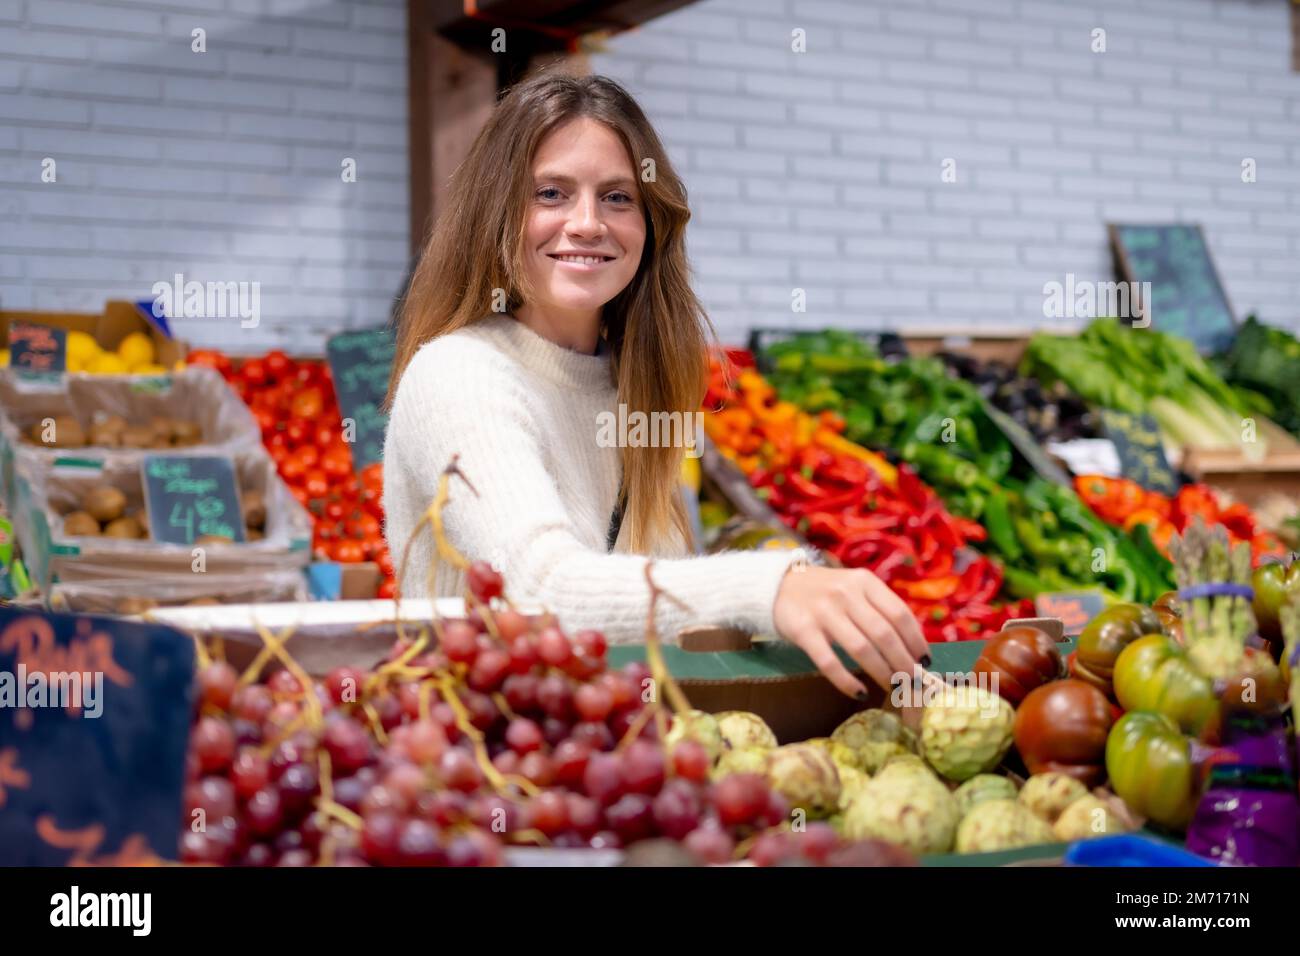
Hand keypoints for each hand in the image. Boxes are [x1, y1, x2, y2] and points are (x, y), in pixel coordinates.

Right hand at [773, 565, 929, 698]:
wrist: (778, 585)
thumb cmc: (826, 592)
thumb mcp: (855, 589)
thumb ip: (879, 610)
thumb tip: (912, 649)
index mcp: (864, 582)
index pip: (899, 614)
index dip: (916, 641)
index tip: (924, 661)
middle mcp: (846, 593)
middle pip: (884, 634)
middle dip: (903, 662)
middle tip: (912, 681)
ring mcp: (823, 611)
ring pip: (861, 648)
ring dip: (881, 672)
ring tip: (893, 687)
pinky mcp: (803, 630)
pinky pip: (828, 661)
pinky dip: (846, 680)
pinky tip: (859, 692)